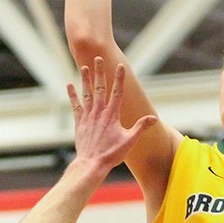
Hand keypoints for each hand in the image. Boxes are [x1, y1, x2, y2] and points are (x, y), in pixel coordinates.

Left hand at [67, 57, 156, 174]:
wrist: (91, 164)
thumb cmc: (111, 154)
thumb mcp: (129, 141)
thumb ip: (140, 127)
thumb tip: (154, 118)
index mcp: (112, 115)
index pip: (117, 92)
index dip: (119, 78)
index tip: (120, 66)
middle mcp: (99, 112)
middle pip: (100, 88)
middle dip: (99, 72)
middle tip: (98, 58)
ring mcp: (88, 116)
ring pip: (86, 93)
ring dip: (85, 79)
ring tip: (85, 67)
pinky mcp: (80, 122)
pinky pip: (76, 105)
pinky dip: (72, 95)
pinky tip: (69, 85)